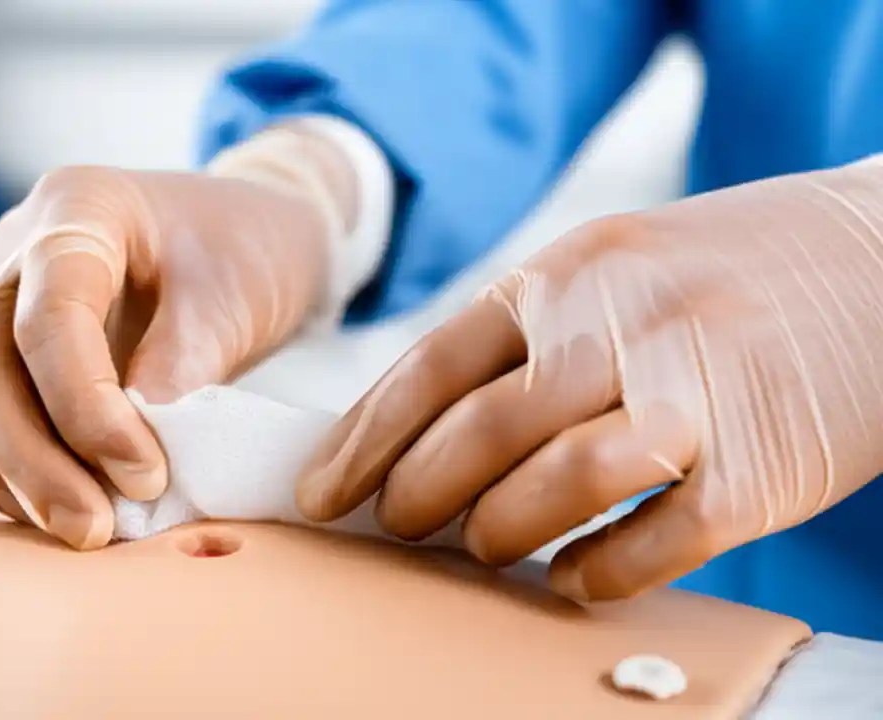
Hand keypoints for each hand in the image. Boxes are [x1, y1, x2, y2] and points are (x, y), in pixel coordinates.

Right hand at [0, 150, 345, 548]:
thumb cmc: (247, 253)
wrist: (247, 236)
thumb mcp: (236, 298)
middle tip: (97, 529)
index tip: (144, 475)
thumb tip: (127, 460)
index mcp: (80, 211)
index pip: (49, 314)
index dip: (85, 406)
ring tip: (73, 524)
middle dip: (33, 461)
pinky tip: (44, 506)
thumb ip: (182, 367)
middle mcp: (16, 254)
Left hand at [296, 156, 882, 599]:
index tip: (322, 492)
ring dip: (502, 530)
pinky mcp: (762, 463)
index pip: (435, 363)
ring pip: (562, 482)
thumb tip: (424, 431)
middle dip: (418, 492)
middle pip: (483, 429)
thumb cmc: (722, 276)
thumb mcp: (613, 267)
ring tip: (483, 548)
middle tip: (396, 526)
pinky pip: (660, 536)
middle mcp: (625, 322)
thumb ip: (528, 336)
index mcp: (570, 272)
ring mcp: (696, 389)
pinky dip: (600, 571)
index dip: (366, 439)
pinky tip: (573, 577)